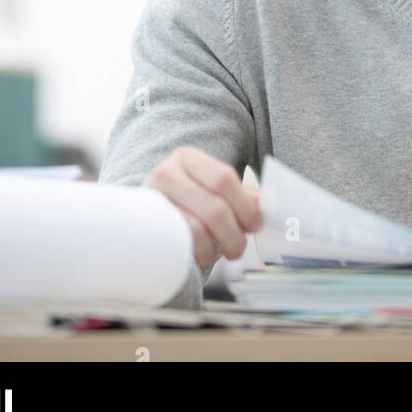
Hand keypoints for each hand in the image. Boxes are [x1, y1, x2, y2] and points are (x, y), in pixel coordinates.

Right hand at [143, 145, 261, 266]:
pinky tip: (201, 253)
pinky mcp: (147, 227)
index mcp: (187, 157)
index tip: (255, 224)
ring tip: (217, 250)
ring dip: (216, 247)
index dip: (245, 206)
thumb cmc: (187, 204)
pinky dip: (199, 253)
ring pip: (199, 229)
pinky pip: (181, 245)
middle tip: (238, 248)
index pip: (224, 178)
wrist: (144, 219)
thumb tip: (267, 207)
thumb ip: (241, 196)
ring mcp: (153, 200)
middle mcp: (166, 172)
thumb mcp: (212, 191)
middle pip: (215, 208)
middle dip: (234, 234)